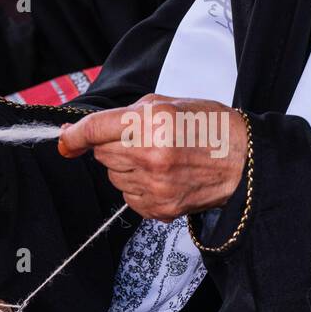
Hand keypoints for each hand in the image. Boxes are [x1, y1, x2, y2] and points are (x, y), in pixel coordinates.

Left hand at [59, 95, 246, 221]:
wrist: (243, 162)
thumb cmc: (210, 128)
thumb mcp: (169, 103)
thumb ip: (126, 113)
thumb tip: (86, 131)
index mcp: (152, 122)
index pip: (96, 129)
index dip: (75, 136)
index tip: (66, 141)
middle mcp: (151, 155)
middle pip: (102, 153)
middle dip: (114, 145)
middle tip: (142, 139)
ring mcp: (154, 185)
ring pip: (113, 176)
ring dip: (126, 166)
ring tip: (158, 158)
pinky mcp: (159, 208)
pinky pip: (128, 197)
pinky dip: (138, 187)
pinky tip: (162, 177)